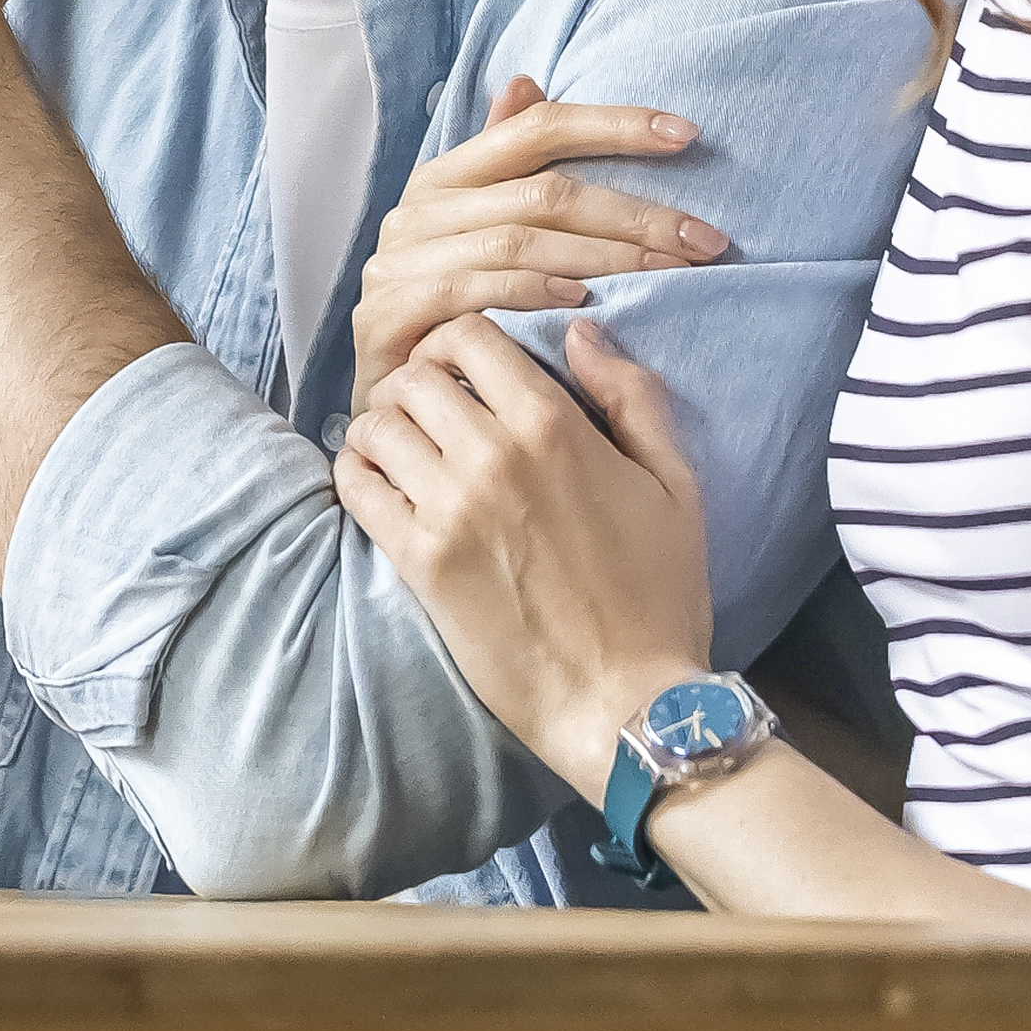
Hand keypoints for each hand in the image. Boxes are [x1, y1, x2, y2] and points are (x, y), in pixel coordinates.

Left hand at [333, 312, 711, 801]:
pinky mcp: (418, 560)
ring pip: (376, 424)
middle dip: (415, 384)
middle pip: (412, 376)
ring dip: (382, 427)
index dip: (456, 344)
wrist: (626, 700)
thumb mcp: (674, 484)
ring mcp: (449, 508)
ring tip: (401, 449)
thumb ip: (632, 396)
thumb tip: (581, 330)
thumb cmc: (659, 594)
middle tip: (428, 414)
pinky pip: (356, 487)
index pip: (467, 335)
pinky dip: (356, 474)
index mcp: (554, 426)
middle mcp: (493, 455)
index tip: (462, 372)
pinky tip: (377, 486)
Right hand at [352, 76, 724, 384]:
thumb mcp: (472, 235)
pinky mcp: (386, 314)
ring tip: (671, 273)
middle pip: (543, 192)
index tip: (687, 134)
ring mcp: (397, 262)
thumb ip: (500, 164)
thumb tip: (523, 80)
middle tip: (706, 238)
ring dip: (604, 256)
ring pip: (518, 241)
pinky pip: (470, 292)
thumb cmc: (446, 318)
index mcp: (442, 179)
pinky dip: (531, 291)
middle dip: (635, 213)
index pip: (534, 128)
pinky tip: (582, 300)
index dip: (612, 124)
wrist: (387, 407)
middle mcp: (416, 211)